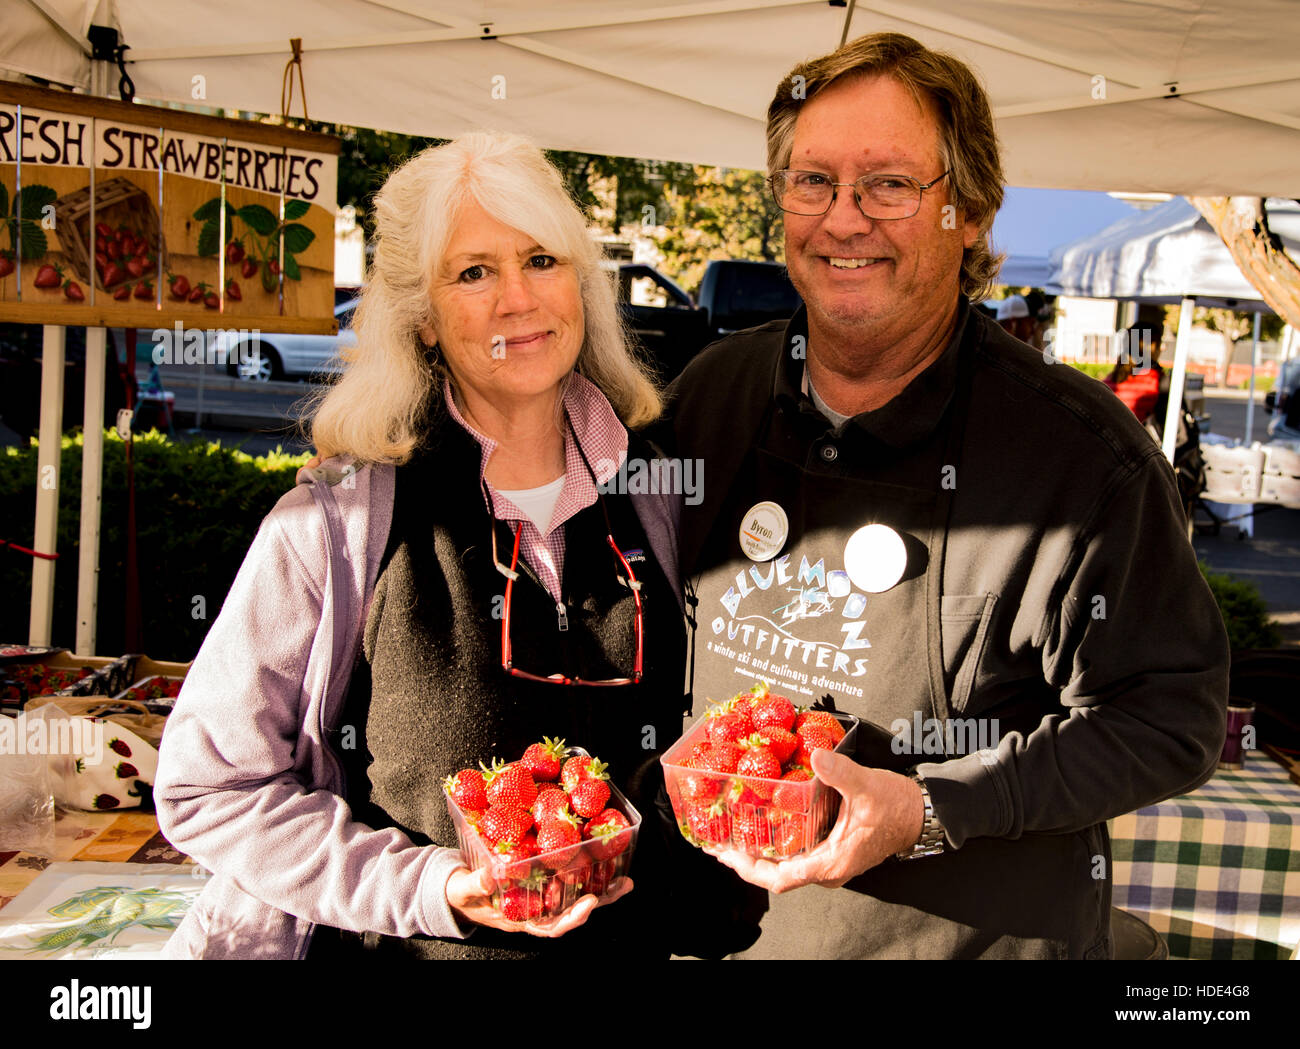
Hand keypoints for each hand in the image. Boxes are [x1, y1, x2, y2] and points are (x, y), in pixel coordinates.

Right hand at [445, 865, 632, 936]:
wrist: (457, 889)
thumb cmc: (461, 894)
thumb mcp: (465, 890)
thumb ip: (476, 884)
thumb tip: (491, 874)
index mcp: (521, 919)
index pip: (551, 926)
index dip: (572, 918)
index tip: (589, 904)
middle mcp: (536, 911)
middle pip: (573, 912)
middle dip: (600, 901)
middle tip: (622, 886)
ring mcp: (541, 898)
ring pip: (576, 897)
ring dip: (602, 889)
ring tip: (624, 879)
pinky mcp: (542, 882)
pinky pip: (567, 880)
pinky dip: (586, 872)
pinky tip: (602, 860)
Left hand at [708, 749, 923, 892]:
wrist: (918, 812)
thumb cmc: (895, 806)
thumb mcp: (866, 787)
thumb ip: (840, 773)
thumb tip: (818, 756)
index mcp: (831, 863)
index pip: (780, 878)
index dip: (749, 869)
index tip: (725, 854)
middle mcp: (826, 868)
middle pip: (775, 874)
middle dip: (745, 860)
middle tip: (717, 841)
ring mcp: (828, 860)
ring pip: (784, 865)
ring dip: (758, 852)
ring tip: (731, 833)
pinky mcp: (830, 849)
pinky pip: (795, 854)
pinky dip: (774, 843)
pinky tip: (762, 823)